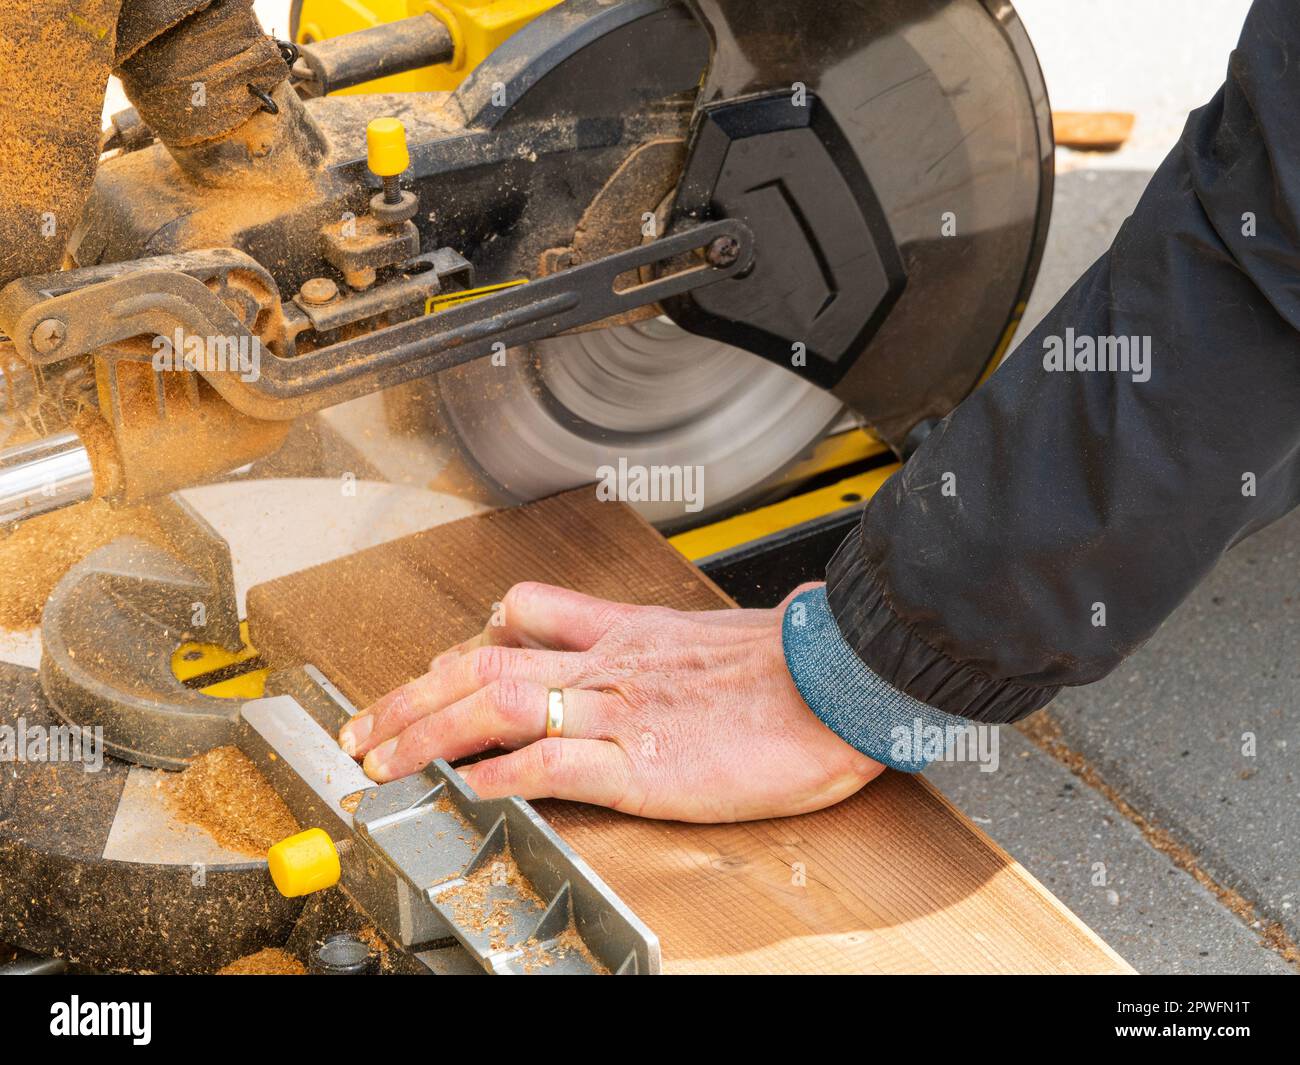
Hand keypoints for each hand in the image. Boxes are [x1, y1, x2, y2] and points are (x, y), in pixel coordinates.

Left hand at [338, 582, 884, 822]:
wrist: (845, 678)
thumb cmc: (795, 666)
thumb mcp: (713, 641)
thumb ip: (666, 648)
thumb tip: (651, 663)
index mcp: (630, 632)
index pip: (524, 618)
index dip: (464, 643)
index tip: (431, 671)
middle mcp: (611, 663)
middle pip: (484, 658)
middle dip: (413, 693)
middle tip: (366, 725)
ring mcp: (622, 710)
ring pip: (497, 700)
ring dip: (425, 730)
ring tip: (380, 760)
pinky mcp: (644, 764)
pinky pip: (550, 762)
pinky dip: (495, 774)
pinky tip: (462, 792)